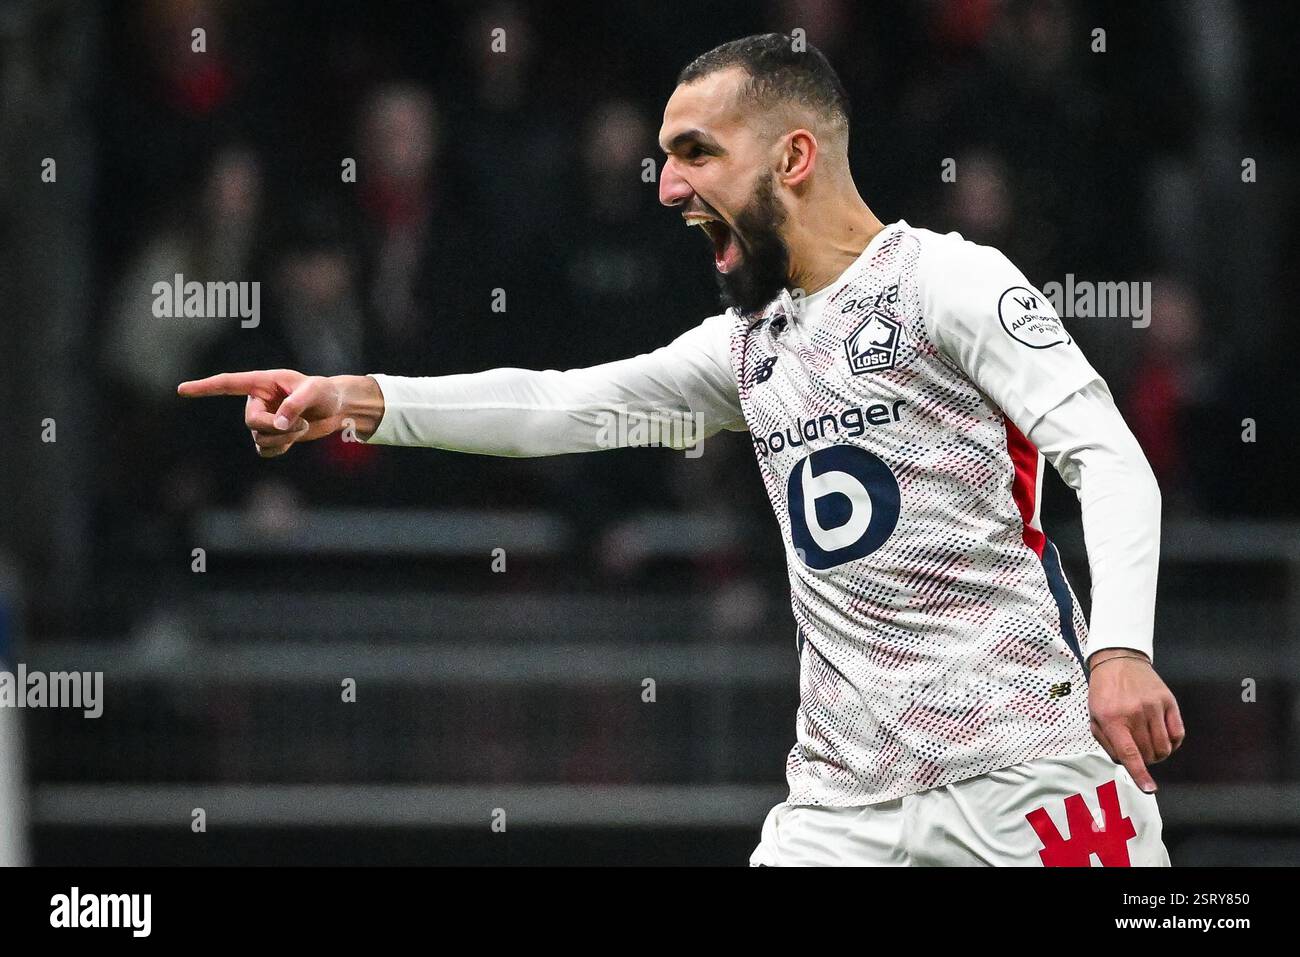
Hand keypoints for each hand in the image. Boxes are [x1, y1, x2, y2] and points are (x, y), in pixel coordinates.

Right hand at [177, 370, 382, 457]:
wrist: (336, 408)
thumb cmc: (325, 392)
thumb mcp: (314, 391)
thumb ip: (295, 404)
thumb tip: (277, 424)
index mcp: (262, 383)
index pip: (228, 384)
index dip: (205, 387)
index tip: (182, 389)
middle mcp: (257, 401)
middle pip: (251, 422)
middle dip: (276, 427)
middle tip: (302, 423)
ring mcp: (263, 420)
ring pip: (259, 438)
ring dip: (284, 438)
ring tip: (303, 426)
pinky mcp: (271, 436)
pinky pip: (265, 450)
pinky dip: (280, 448)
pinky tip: (293, 440)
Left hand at [1087, 648, 1184, 792]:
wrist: (1119, 660)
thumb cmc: (1104, 692)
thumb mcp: (1094, 717)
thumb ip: (1107, 743)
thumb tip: (1126, 764)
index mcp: (1112, 718)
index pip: (1129, 753)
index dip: (1140, 774)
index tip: (1149, 789)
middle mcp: (1135, 713)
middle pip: (1149, 754)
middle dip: (1144, 760)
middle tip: (1137, 750)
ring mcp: (1154, 706)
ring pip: (1165, 747)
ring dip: (1158, 753)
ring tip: (1148, 743)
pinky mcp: (1169, 701)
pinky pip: (1178, 734)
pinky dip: (1172, 742)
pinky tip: (1162, 736)